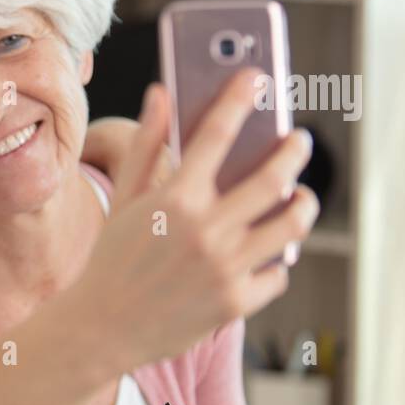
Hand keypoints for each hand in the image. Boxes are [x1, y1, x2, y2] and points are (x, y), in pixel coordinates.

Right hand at [71, 70, 317, 372]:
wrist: (100, 328)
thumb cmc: (112, 258)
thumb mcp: (124, 200)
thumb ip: (146, 146)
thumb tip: (160, 93)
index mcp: (174, 199)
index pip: (216, 133)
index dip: (239, 98)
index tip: (257, 76)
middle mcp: (204, 231)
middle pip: (274, 179)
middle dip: (292, 152)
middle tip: (297, 141)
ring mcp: (224, 268)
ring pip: (291, 225)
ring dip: (303, 205)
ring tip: (300, 197)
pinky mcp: (236, 302)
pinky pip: (277, 272)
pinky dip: (275, 260)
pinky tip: (267, 253)